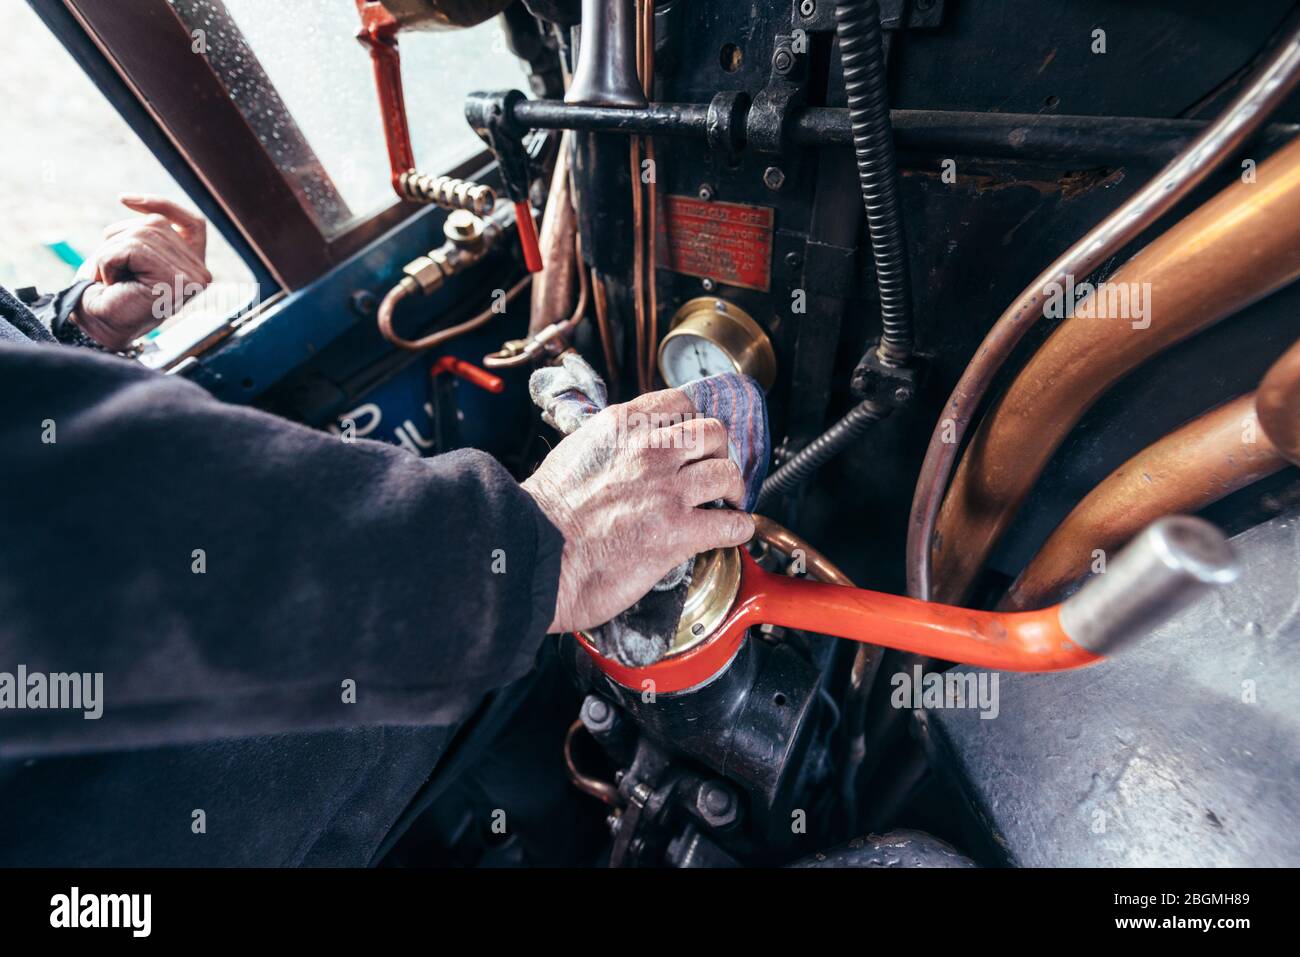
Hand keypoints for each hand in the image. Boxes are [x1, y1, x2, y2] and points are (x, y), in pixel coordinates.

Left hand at [73, 195, 211, 349]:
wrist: (97, 330)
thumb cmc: (107, 297)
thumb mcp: (128, 256)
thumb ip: (146, 235)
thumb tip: (144, 207)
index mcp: (194, 268)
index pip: (192, 223)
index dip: (163, 204)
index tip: (125, 200)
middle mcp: (201, 273)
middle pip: (156, 223)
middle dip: (120, 237)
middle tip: (111, 272)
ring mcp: (193, 278)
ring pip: (142, 233)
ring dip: (111, 252)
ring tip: (111, 279)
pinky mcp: (176, 282)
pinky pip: (132, 248)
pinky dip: (109, 261)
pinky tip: (111, 282)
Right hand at [523, 388, 755, 632]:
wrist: (535, 552)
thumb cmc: (543, 514)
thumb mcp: (575, 453)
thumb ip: (609, 447)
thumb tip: (624, 456)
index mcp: (622, 427)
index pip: (680, 402)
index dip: (695, 421)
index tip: (697, 438)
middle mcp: (650, 450)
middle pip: (713, 433)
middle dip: (720, 453)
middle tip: (715, 470)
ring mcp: (667, 490)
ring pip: (727, 473)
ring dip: (733, 489)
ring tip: (728, 501)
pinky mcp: (678, 532)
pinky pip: (732, 523)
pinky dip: (739, 528)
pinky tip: (731, 532)